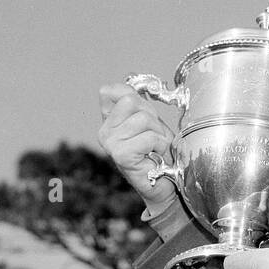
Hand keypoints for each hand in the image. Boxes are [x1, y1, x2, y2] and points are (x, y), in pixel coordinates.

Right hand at [98, 82, 178, 212]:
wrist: (164, 184)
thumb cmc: (158, 152)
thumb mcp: (150, 121)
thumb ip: (139, 103)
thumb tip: (136, 85)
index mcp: (108, 120)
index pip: (110, 90)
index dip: (134, 97)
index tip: (146, 115)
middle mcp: (104, 130)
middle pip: (131, 101)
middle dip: (151, 117)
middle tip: (154, 135)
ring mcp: (110, 143)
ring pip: (143, 119)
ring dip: (159, 134)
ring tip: (157, 148)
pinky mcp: (121, 155)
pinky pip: (149, 137)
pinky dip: (161, 146)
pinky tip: (156, 156)